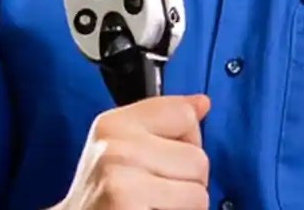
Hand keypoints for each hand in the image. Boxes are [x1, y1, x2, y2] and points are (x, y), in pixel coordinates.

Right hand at [51, 94, 211, 209]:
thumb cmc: (102, 194)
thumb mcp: (119, 147)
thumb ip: (161, 121)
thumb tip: (201, 103)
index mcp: (114, 124)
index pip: (184, 114)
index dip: (186, 140)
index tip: (165, 156)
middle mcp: (115, 147)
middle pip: (197, 158)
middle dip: (187, 181)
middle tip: (156, 191)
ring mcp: (122, 179)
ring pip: (198, 192)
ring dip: (183, 206)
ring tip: (154, 205)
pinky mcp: (129, 206)